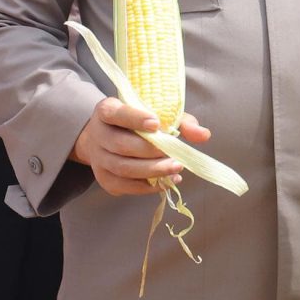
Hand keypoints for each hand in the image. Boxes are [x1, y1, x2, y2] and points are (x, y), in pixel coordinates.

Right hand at [71, 95, 207, 195]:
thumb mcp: (158, 115)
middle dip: (150, 152)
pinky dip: (147, 187)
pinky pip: (124, 186)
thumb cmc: (137, 125)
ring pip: (122, 168)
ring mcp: (98, 158)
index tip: (157, 124)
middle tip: (175, 156)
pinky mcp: (103, 178)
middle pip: (120, 145)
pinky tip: (166, 182)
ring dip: (152, 171)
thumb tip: (203, 135)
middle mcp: (97, 134)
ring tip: (175, 170)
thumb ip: (181, 122)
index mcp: (106, 111)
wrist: (106, 140)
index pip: (116, 113)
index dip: (134, 118)